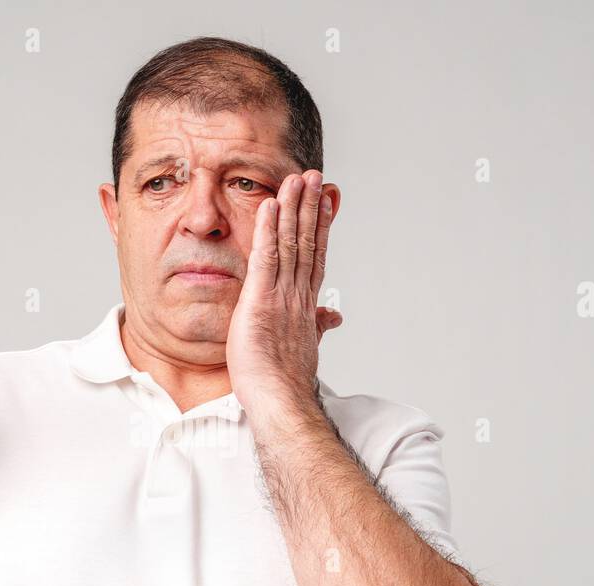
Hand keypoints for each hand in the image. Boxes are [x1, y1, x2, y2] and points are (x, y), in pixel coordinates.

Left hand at [226, 170, 338, 413]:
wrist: (280, 402)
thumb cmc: (286, 383)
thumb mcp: (306, 349)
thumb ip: (318, 327)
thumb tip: (333, 318)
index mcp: (305, 306)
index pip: (316, 258)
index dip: (322, 227)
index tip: (327, 201)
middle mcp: (298, 296)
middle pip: (307, 243)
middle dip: (311, 208)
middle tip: (315, 177)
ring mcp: (281, 297)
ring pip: (290, 244)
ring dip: (293, 209)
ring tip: (297, 179)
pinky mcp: (260, 301)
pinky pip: (265, 258)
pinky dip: (268, 231)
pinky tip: (270, 206)